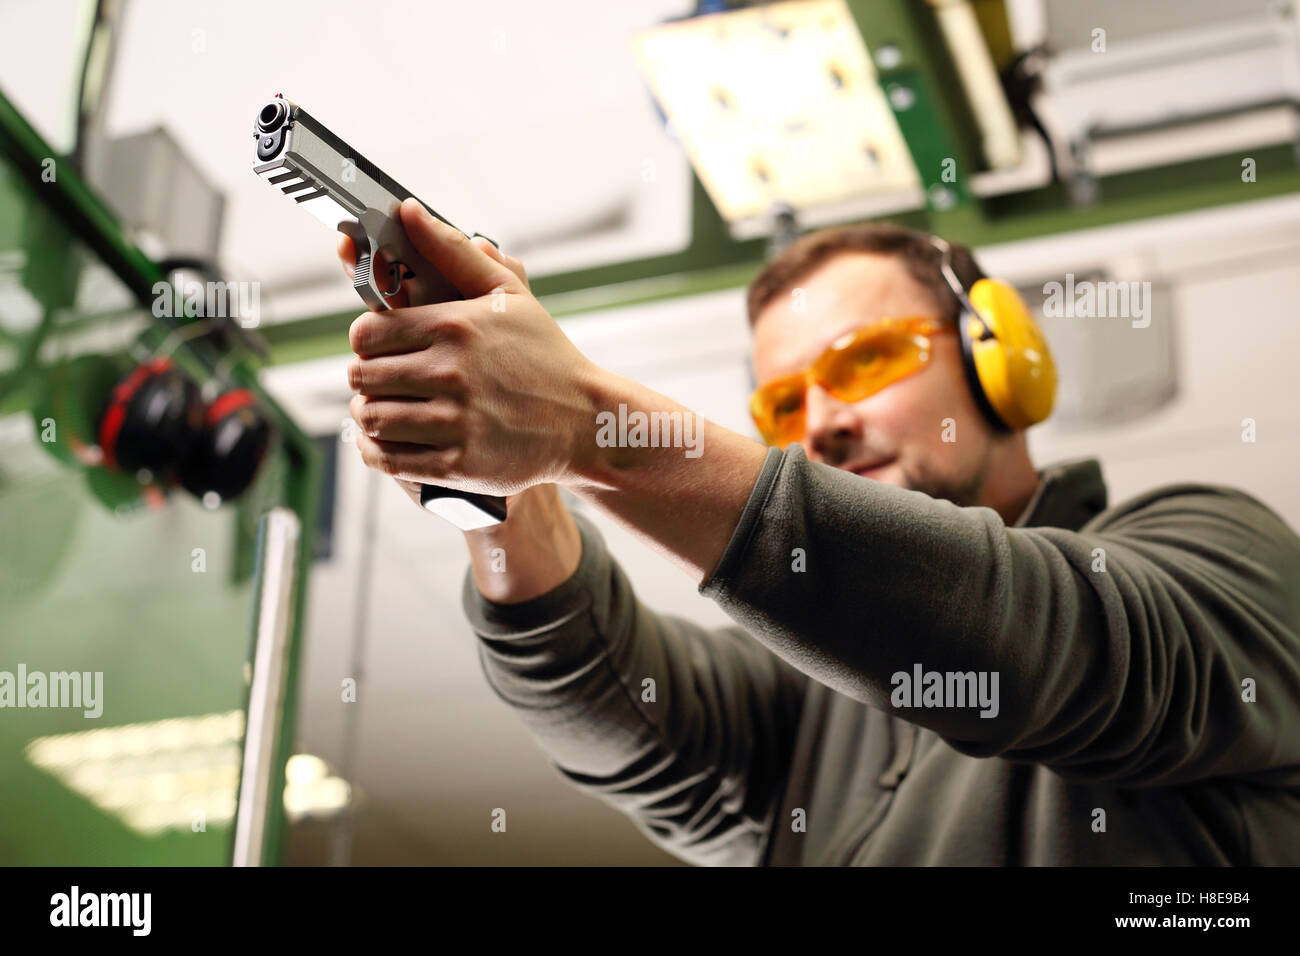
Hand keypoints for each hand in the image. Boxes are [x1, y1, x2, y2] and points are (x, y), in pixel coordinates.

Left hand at [344, 198, 605, 499]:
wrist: (585, 422)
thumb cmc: (545, 355)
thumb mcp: (508, 295)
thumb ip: (453, 251)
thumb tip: (407, 209)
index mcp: (455, 327)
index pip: (367, 332)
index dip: (365, 340)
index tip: (379, 346)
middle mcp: (451, 374)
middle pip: (364, 375)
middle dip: (366, 376)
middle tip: (381, 379)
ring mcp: (454, 422)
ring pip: (372, 417)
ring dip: (369, 412)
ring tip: (383, 407)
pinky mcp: (458, 464)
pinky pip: (389, 459)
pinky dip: (375, 450)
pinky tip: (384, 441)